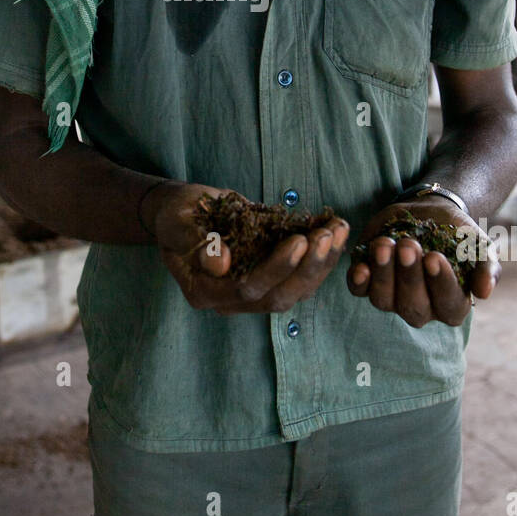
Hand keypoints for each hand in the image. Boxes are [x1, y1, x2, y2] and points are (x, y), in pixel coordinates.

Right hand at [146, 181, 350, 314]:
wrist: (182, 214)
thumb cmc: (177, 215)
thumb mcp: (178, 223)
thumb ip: (199, 242)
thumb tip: (221, 262)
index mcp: (204, 291)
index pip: (246, 288)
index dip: (276, 268)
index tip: (299, 240)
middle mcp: (230, 301)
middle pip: (277, 296)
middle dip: (308, 267)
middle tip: (328, 235)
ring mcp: (253, 293)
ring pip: (295, 290)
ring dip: (322, 262)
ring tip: (339, 229)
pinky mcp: (270, 280)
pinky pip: (300, 277)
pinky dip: (321, 256)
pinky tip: (336, 230)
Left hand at [347, 199, 499, 327]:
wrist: (430, 212)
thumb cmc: (459, 234)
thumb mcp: (479, 245)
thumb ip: (487, 267)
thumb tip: (485, 292)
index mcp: (452, 304)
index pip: (448, 304)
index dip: (441, 283)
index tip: (435, 257)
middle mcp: (421, 308)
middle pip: (413, 306)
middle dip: (409, 276)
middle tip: (409, 246)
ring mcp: (392, 297)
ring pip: (383, 300)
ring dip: (383, 274)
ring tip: (386, 244)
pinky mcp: (369, 282)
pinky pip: (359, 290)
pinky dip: (358, 280)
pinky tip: (361, 266)